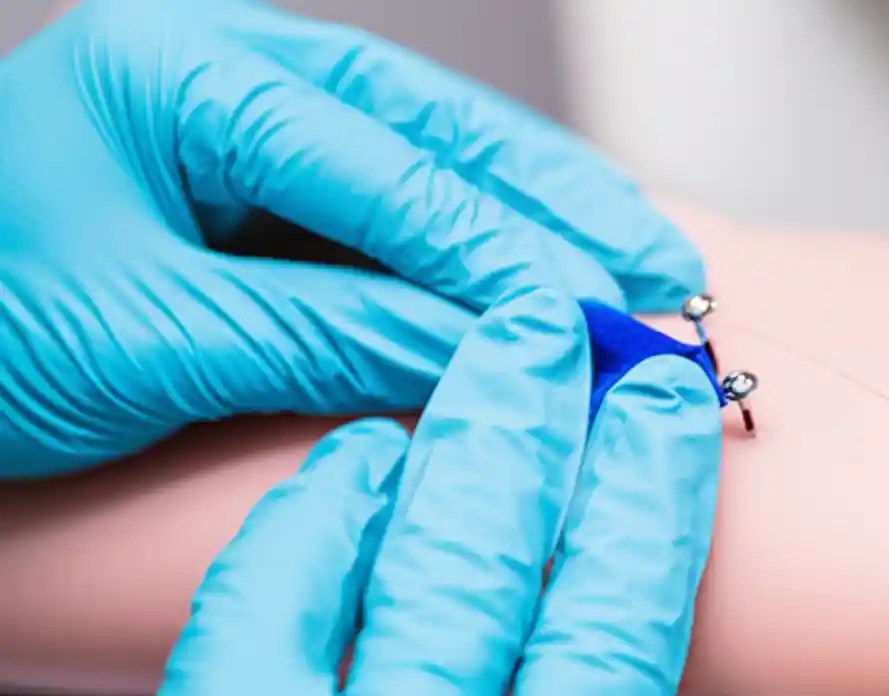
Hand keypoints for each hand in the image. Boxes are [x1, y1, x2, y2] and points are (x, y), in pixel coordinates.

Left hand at [0, 0, 702, 476]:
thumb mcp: (151, 337)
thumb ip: (329, 334)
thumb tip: (483, 351)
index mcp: (184, 77)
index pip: (387, 173)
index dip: (502, 253)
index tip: (590, 316)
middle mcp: (235, 72)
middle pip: (440, 132)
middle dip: (559, 207)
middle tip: (658, 267)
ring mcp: (263, 119)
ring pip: (440, 155)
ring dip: (544, 214)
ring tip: (640, 255)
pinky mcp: (278, 177)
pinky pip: (406, 198)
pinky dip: (486, 236)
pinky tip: (556, 259)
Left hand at [136, 288, 721, 695]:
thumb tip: (604, 615)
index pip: (613, 628)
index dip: (649, 504)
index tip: (667, 409)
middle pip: (511, 567)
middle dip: (558, 433)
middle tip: (585, 327)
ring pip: (409, 565)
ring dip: (462, 442)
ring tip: (502, 349)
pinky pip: (267, 603)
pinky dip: (322, 516)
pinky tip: (362, 460)